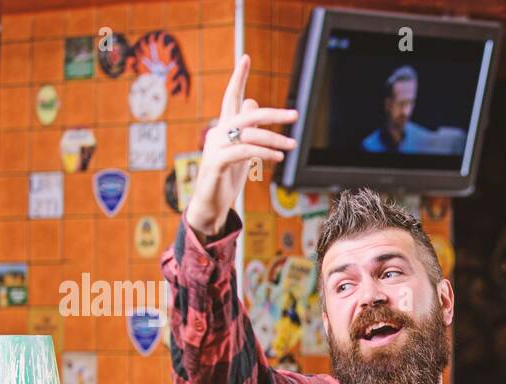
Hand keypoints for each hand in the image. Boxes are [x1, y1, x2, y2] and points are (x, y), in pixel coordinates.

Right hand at [185, 55, 297, 238]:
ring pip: (249, 134)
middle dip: (273, 113)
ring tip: (292, 145)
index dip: (238, 78)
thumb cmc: (226, 176)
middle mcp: (218, 133)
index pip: (231, 97)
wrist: (210, 203)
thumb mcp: (241, 149)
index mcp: (225, 128)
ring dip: (275, 139)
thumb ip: (247, 127)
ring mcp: (215, 147)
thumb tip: (253, 101)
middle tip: (295, 114)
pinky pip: (244, 152)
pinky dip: (263, 152)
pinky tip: (278, 156)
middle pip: (247, 115)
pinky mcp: (216, 163)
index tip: (246, 57)